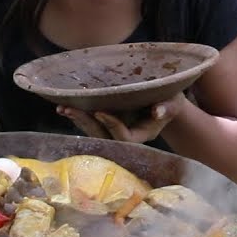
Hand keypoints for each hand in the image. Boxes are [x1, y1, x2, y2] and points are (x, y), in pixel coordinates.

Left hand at [57, 92, 187, 143]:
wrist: (166, 100)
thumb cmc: (171, 99)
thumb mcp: (173, 102)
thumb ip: (167, 107)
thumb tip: (157, 111)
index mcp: (143, 134)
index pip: (125, 136)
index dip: (112, 125)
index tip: (100, 111)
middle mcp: (126, 135)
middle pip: (104, 136)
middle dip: (87, 123)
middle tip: (70, 109)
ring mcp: (116, 129)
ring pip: (94, 131)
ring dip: (78, 120)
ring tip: (63, 108)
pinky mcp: (108, 123)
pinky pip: (91, 123)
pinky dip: (78, 116)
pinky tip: (64, 107)